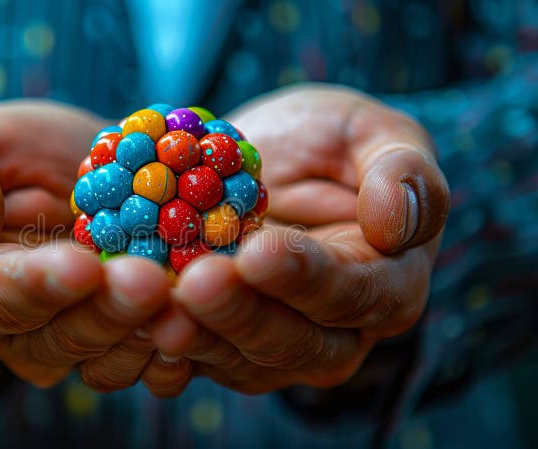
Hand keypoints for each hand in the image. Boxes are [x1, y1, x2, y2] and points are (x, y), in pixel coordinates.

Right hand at [0, 101, 172, 390]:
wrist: (83, 175)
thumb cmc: (11, 158)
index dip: (38, 284)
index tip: (82, 266)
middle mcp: (15, 332)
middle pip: (60, 336)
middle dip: (107, 311)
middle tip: (150, 281)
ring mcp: (73, 346)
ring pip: (109, 359)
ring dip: (149, 334)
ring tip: (186, 301)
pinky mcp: (124, 346)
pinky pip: (150, 363)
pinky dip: (179, 347)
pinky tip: (203, 320)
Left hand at [149, 85, 449, 392]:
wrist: (263, 161)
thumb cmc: (328, 141)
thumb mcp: (371, 133)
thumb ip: (402, 170)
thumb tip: (396, 223)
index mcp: (387, 282)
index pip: (352, 291)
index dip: (306, 276)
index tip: (260, 252)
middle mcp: (336, 329)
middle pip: (294, 342)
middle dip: (243, 314)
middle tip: (197, 284)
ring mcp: (278, 346)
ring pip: (242, 361)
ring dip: (199, 338)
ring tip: (157, 310)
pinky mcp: (226, 345)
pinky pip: (198, 358)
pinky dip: (164, 342)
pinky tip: (135, 318)